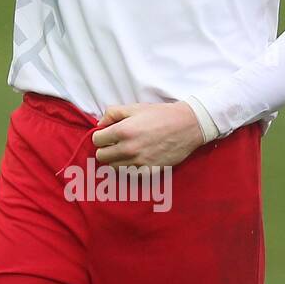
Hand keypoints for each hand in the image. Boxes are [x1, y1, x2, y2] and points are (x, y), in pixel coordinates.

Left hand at [90, 102, 204, 167]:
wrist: (188, 125)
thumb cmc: (160, 115)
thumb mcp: (134, 108)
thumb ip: (112, 113)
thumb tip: (100, 124)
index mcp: (123, 131)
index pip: (96, 140)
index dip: (100, 136)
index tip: (107, 135)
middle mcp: (129, 149)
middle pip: (101, 157)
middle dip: (105, 149)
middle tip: (114, 144)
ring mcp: (139, 162)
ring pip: (113, 168)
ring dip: (116, 160)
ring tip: (126, 151)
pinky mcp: (150, 172)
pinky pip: (130, 175)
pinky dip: (130, 169)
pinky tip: (136, 160)